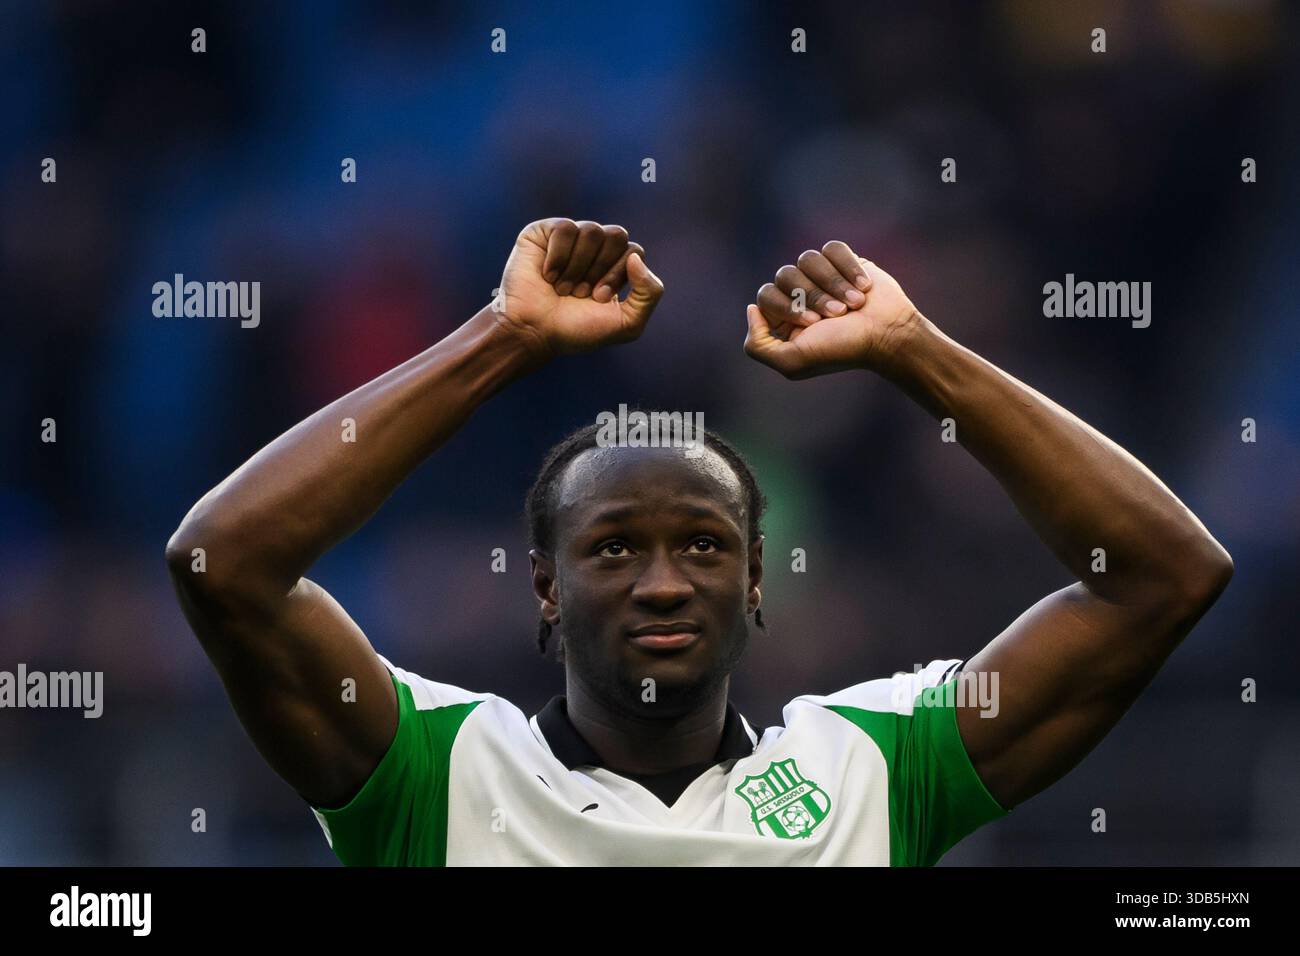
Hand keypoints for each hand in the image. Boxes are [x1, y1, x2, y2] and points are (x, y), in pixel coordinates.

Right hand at [497, 218, 663, 358]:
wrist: (533, 332)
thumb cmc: (576, 330)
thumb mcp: (627, 324)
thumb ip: (650, 294)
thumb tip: (635, 258)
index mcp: (615, 266)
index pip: (633, 251)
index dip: (617, 275)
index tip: (597, 298)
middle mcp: (593, 249)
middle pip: (617, 235)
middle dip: (600, 268)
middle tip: (581, 293)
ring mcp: (569, 239)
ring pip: (592, 230)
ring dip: (578, 267)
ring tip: (562, 288)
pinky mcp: (543, 233)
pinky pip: (565, 228)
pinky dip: (558, 256)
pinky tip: (547, 275)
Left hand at [743, 241, 920, 378]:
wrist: (889, 334)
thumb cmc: (843, 350)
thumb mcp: (792, 362)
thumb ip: (757, 345)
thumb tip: (751, 309)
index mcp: (784, 319)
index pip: (765, 296)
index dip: (787, 306)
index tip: (813, 324)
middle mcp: (800, 295)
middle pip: (785, 274)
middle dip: (813, 295)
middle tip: (837, 315)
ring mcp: (822, 277)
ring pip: (808, 258)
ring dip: (833, 283)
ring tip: (854, 304)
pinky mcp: (845, 262)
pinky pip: (832, 248)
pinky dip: (848, 267)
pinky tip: (864, 287)